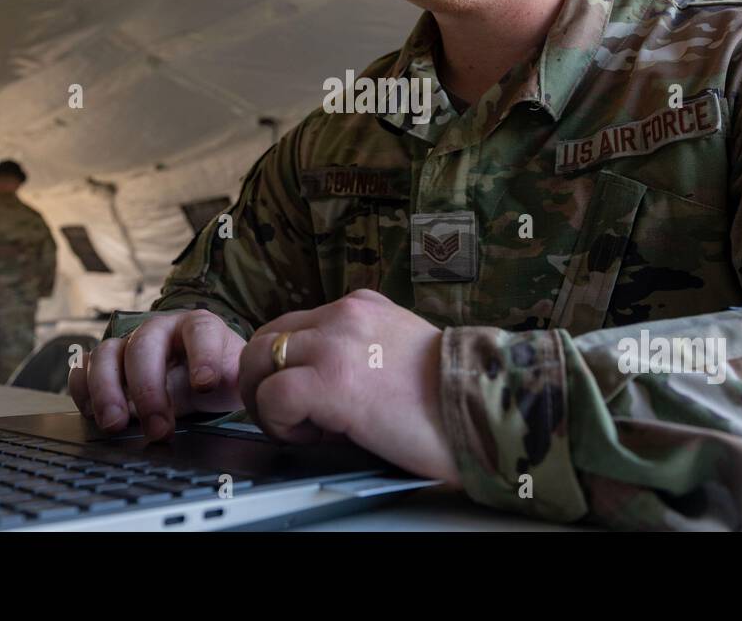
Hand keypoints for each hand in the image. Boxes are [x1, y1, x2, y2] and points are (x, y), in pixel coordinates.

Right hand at [68, 310, 244, 441]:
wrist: (201, 378)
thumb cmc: (220, 374)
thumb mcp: (237, 378)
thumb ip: (240, 381)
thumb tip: (248, 390)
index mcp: (198, 327)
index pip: (200, 330)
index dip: (202, 356)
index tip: (205, 385)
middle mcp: (159, 330)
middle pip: (145, 345)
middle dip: (148, 389)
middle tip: (158, 428)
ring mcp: (129, 345)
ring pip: (106, 353)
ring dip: (107, 391)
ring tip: (116, 425)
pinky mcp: (107, 366)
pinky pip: (83, 369)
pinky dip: (83, 390)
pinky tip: (93, 414)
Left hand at [239, 290, 459, 486]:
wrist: (484, 409)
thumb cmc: (449, 396)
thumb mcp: (398, 350)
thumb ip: (357, 351)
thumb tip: (319, 383)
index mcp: (360, 307)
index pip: (292, 325)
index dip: (288, 366)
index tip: (310, 399)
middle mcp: (344, 315)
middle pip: (265, 338)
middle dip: (266, 381)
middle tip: (292, 416)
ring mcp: (334, 344)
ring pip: (257, 360)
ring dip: (268, 399)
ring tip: (302, 426)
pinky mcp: (330, 381)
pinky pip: (272, 396)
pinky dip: (281, 422)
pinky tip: (315, 435)